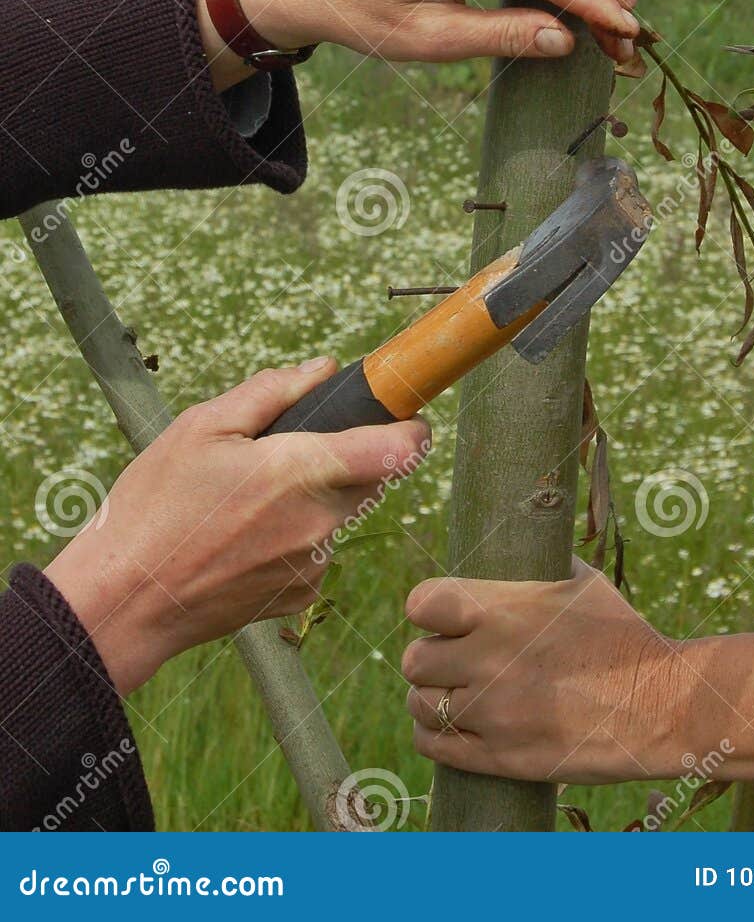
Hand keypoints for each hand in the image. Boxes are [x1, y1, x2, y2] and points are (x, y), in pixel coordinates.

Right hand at [47, 358, 428, 694]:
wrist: (123, 602)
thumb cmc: (154, 506)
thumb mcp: (202, 426)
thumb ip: (271, 391)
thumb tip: (324, 368)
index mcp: (302, 471)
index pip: (400, 449)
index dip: (412, 427)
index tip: (404, 414)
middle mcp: (320, 522)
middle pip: (373, 477)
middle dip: (351, 456)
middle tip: (293, 450)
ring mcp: (313, 564)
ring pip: (341, 513)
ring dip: (317, 497)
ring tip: (250, 499)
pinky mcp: (300, 596)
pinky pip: (317, 550)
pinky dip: (296, 535)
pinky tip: (244, 536)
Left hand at [402, 559, 691, 783]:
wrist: (659, 703)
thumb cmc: (621, 634)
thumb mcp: (580, 582)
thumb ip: (535, 568)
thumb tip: (516, 544)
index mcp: (501, 610)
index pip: (422, 604)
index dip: (427, 610)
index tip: (441, 616)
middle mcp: (488, 660)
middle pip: (415, 660)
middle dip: (431, 658)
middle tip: (453, 659)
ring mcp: (493, 712)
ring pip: (421, 706)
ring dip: (432, 699)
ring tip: (455, 694)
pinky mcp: (501, 757)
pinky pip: (436, 748)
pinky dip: (436, 737)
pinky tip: (452, 727)